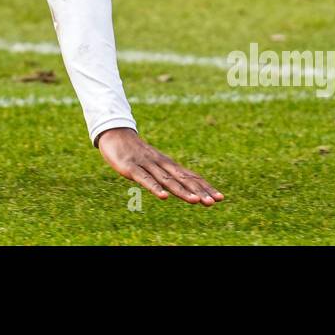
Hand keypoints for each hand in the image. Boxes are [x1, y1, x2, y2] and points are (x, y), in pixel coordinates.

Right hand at [96, 127, 222, 205]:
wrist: (114, 133)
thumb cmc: (136, 151)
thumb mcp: (154, 162)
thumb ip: (167, 174)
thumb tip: (184, 185)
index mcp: (168, 164)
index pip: (190, 176)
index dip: (205, 187)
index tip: (220, 197)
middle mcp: (161, 164)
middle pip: (183, 179)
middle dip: (199, 191)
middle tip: (215, 201)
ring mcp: (147, 165)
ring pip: (167, 180)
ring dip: (182, 191)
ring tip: (196, 201)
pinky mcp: (131, 168)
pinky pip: (145, 179)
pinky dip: (155, 188)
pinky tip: (163, 197)